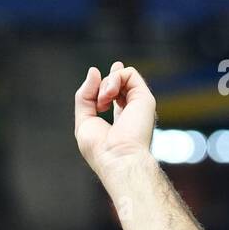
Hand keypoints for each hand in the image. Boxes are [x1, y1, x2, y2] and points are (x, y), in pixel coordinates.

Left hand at [75, 62, 155, 177]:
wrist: (118, 158)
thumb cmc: (100, 150)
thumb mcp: (84, 121)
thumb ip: (85, 96)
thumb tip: (94, 70)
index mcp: (121, 122)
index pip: (115, 96)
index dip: (107, 86)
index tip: (99, 99)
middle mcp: (132, 112)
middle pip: (120, 83)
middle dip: (107, 81)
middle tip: (102, 100)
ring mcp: (139, 104)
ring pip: (123, 76)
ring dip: (106, 84)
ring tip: (102, 102)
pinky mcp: (144, 98)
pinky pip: (129, 73)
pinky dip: (114, 79)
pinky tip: (109, 96)